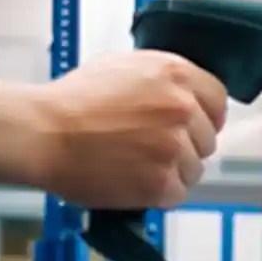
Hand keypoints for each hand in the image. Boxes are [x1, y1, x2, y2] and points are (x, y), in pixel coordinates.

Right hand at [33, 50, 227, 208]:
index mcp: (176, 74)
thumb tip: (181, 92)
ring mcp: (174, 146)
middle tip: (154, 150)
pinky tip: (133, 183)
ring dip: (172, 172)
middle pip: (207, 138)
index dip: (205, 116)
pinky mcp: (161, 181)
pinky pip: (177, 193)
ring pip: (194, 169)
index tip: (193, 127)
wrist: (44, 133)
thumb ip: (160, 79)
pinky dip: (158, 194)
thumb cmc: (72, 100)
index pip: (218, 100)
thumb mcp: (121, 66)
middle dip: (186, 146)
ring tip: (137, 167)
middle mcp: (183, 108)